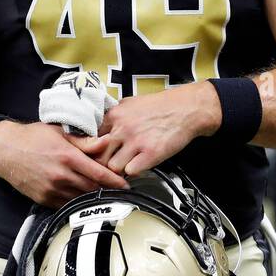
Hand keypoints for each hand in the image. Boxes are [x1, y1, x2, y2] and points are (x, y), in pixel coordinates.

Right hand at [0, 120, 128, 208]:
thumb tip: (106, 143)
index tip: (126, 186)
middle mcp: (61, 176)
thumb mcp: (60, 133)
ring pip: (81, 200)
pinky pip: (66, 205)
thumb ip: (84, 141)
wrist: (5, 150)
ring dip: (92, 198)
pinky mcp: (43, 199)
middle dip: (106, 191)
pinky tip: (82, 198)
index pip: (99, 174)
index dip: (115, 181)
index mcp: (68, 157)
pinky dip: (76, 203)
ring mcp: (51, 190)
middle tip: (118, 191)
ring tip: (103, 195)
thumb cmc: (34, 137)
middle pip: (92, 189)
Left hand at [72, 81, 220, 177]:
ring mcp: (136, 142)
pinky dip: (133, 172)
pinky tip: (138, 166)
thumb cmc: (160, 106)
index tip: (90, 155)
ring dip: (118, 170)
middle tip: (106, 167)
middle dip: (102, 163)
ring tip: (125, 166)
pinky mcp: (150, 154)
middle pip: (98, 156)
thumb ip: (113, 116)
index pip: (89, 138)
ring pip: (113, 167)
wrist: (186, 108)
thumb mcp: (130, 104)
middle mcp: (122, 128)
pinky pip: (131, 172)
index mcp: (115, 115)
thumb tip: (98, 127)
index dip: (89, 150)